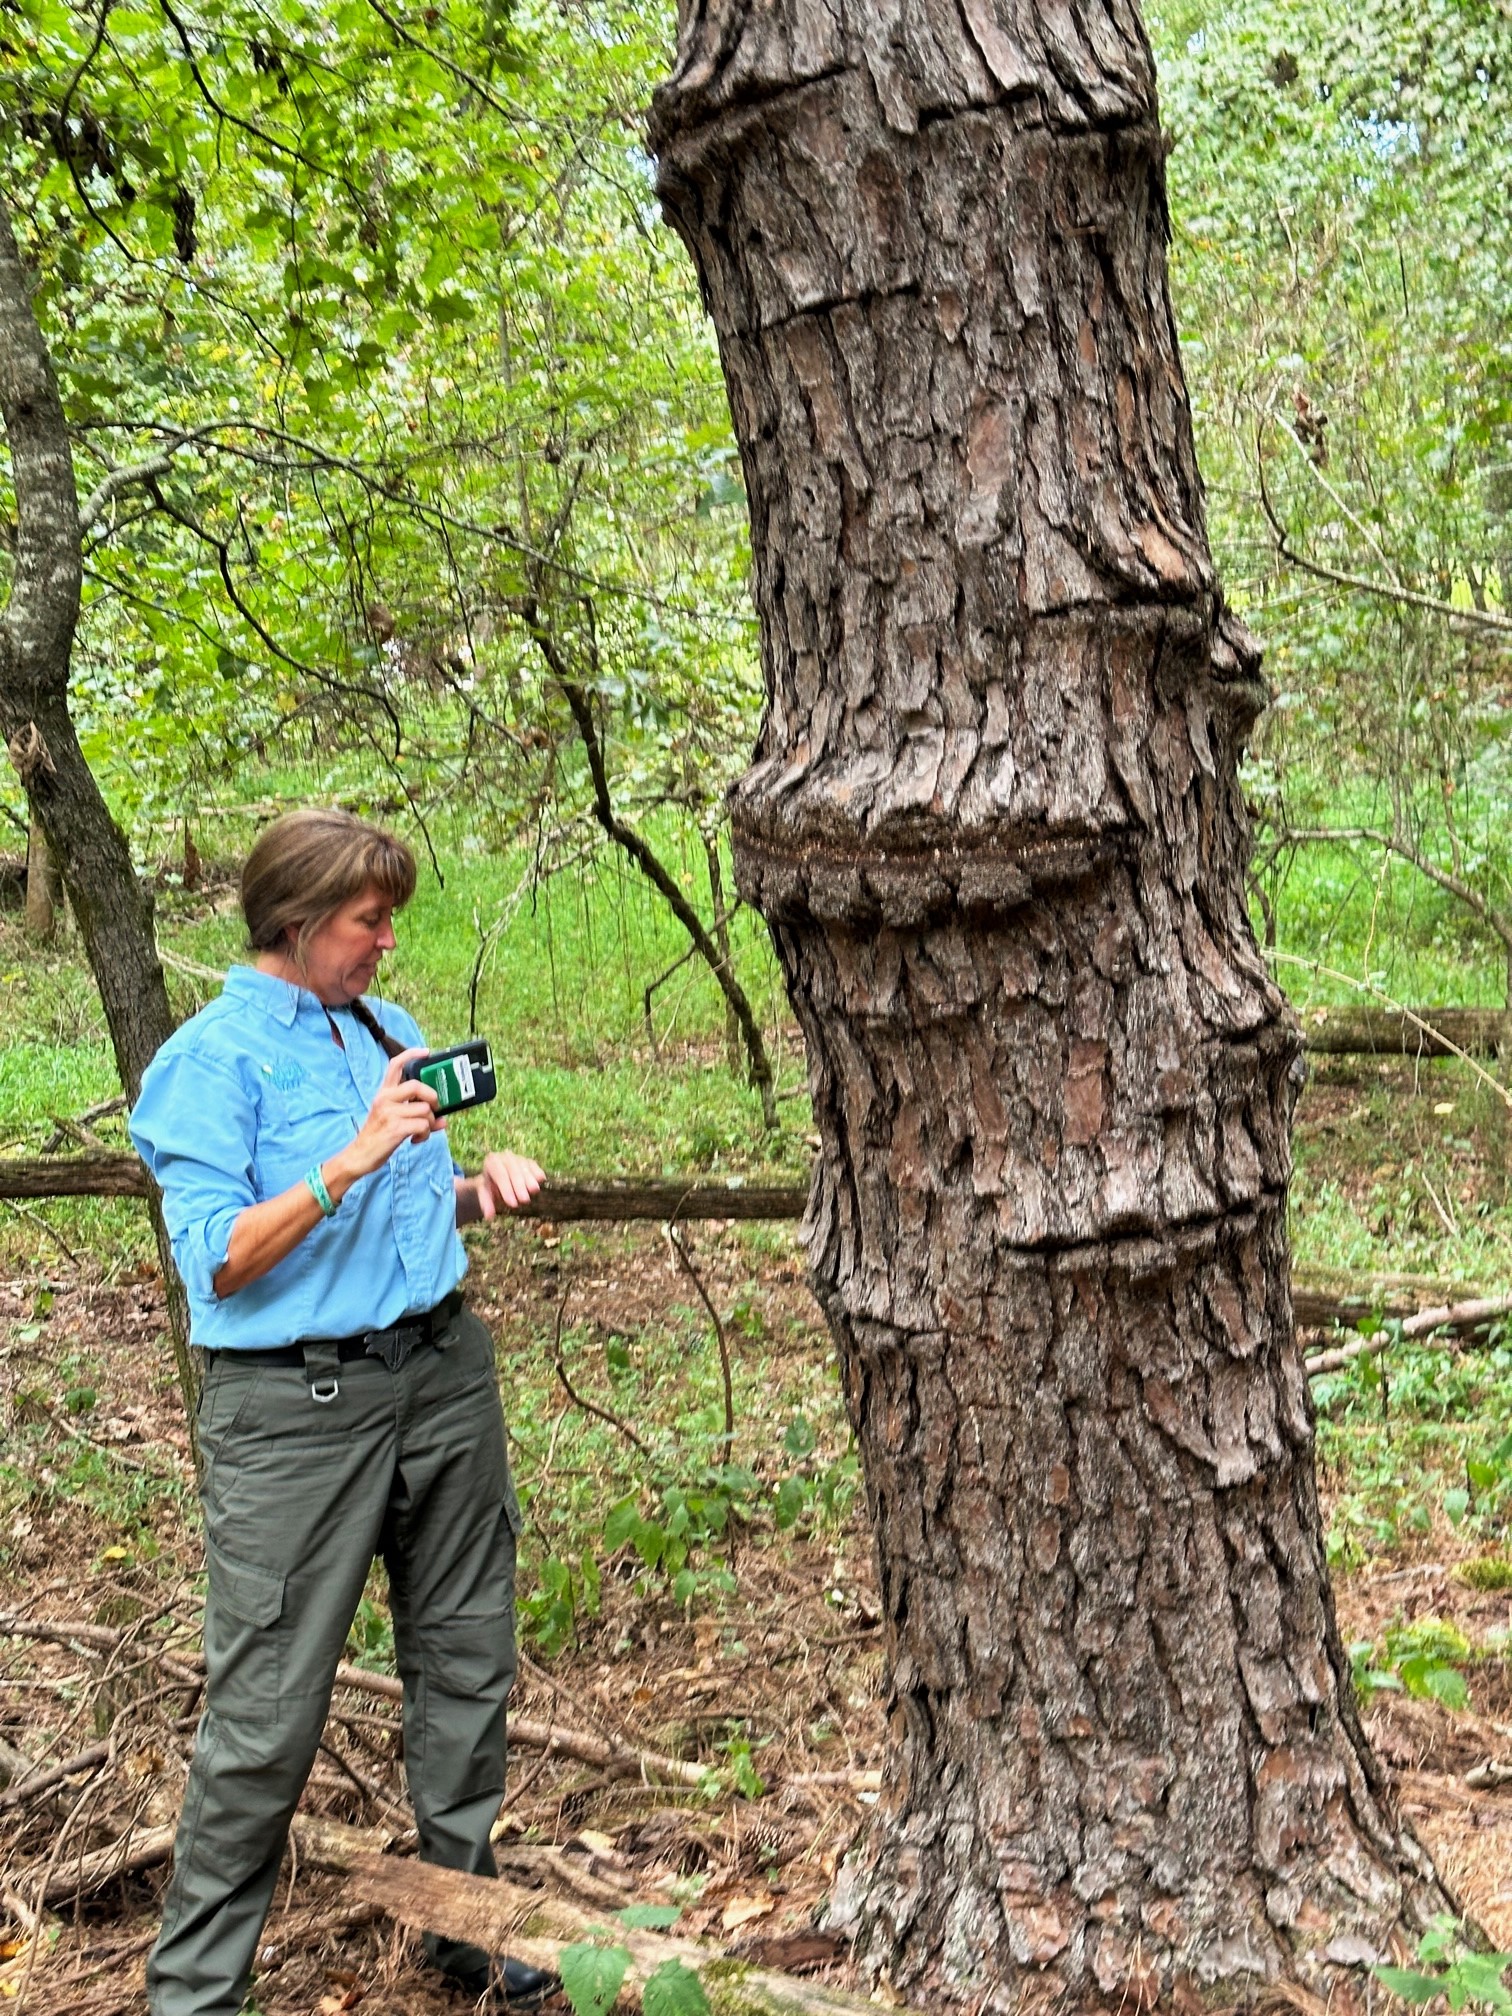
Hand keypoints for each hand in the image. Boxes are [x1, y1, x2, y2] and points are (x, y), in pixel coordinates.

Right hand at [334, 1048, 444, 1188]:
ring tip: (421, 1132)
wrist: (360, 1156)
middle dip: (432, 1097)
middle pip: (416, 1085)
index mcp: (384, 1093)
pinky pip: (423, 1125)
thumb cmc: (379, 1136)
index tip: (427, 1052)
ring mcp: (389, 1112)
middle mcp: (385, 1098)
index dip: (412, 1054)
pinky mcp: (395, 1128)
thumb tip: (443, 1120)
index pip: (395, 1065)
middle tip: (434, 1109)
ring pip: (425, 1109)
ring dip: (430, 1123)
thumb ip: (417, 1115)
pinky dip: (425, 1134)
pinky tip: (416, 1140)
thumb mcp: (393, 1119)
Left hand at [471, 1150, 544, 1220]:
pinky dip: (537, 1171)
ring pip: (524, 1166)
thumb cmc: (492, 1185)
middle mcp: (505, 1157)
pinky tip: (541, 1179)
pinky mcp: (529, 1161)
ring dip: (530, 1179)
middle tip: (524, 1200)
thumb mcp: (485, 1193)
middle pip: (513, 1170)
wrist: (498, 1175)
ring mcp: (518, 1158)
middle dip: (519, 1185)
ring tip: (534, 1191)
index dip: (506, 1189)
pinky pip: (533, 1165)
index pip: (499, 1175)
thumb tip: (489, 1217)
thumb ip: (486, 1203)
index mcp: (492, 1162)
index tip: (512, 1204)